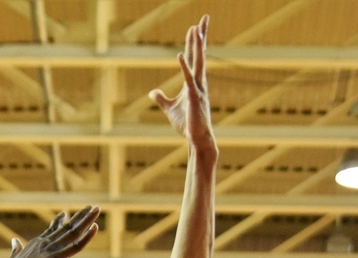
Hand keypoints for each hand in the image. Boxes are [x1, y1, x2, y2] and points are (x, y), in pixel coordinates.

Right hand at [0, 206, 99, 257]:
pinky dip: (87, 236)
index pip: (51, 229)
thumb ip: (15, 249)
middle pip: (66, 227)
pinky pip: (76, 246)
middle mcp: (45, 243)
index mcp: (35, 244)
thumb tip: (15, 240)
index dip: (59, 221)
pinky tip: (95, 227)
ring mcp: (51, 249)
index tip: (66, 213)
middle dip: (79, 216)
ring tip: (97, 209)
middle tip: (90, 207)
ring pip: (74, 232)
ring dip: (87, 219)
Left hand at [149, 16, 217, 158]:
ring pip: (197, 62)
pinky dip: (184, 67)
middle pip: (199, 54)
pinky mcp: (194, 97)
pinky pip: (189, 79)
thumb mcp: (170, 108)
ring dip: (196, 46)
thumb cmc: (187, 124)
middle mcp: (198, 82)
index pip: (194, 57)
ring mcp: (198, 88)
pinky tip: (180, 55)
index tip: (197, 26)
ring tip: (195, 29)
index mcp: (193, 82)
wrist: (197, 139)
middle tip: (203, 18)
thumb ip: (162, 98)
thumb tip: (153, 92)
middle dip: (201, 36)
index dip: (195, 42)